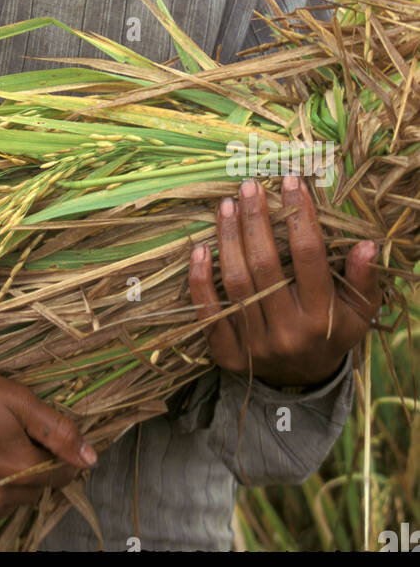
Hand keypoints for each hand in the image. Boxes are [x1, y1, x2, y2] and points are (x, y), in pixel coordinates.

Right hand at [0, 362, 96, 539]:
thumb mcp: (15, 399)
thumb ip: (56, 430)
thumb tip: (91, 458)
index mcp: (19, 468)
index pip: (61, 474)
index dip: (60, 456)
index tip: (47, 441)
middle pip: (34, 490)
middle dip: (32, 469)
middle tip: (11, 441)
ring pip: (6, 506)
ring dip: (7, 487)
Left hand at [188, 172, 380, 387]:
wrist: (301, 384)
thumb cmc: (331, 334)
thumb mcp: (358, 313)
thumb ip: (363, 280)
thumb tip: (366, 244)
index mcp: (321, 318)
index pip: (308, 256)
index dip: (300, 216)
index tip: (291, 182)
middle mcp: (288, 331)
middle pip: (265, 265)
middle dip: (256, 220)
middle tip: (248, 186)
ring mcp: (255, 345)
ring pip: (236, 283)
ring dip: (228, 239)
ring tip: (226, 205)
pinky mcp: (228, 354)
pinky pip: (209, 313)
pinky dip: (200, 280)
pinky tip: (199, 249)